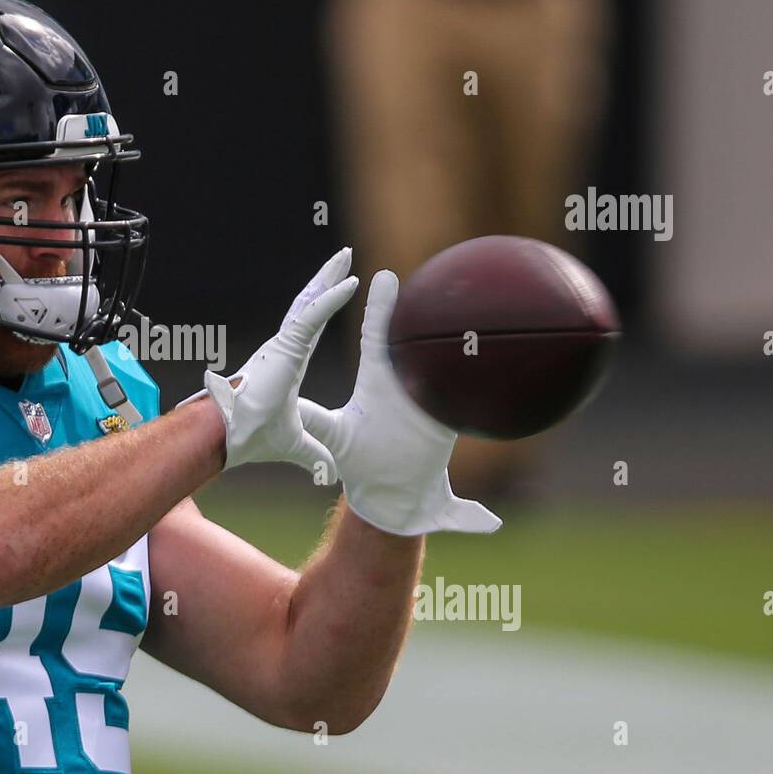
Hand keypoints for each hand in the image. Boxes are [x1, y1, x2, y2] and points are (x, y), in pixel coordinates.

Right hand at [181, 248, 357, 471]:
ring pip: (309, 302)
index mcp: (286, 362)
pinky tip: (349, 283)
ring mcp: (281, 344)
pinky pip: (311, 317)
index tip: (339, 286)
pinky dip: (331, 300)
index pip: (310, 326)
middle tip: (344, 257)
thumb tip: (327, 474)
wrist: (228, 437)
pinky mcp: (283, 347)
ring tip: (346, 257)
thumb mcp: (295, 443)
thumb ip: (313, 453)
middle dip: (327, 279)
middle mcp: (282, 347)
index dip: (324, 304)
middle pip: (309, 304)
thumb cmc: (250, 436)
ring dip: (329, 278)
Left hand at [298, 270, 501, 535]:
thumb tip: (290, 408)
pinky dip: (470, 374)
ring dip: (446, 336)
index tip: (384, 276)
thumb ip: (316, 420)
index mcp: (376, 381)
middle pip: (411, 339)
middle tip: (421, 272)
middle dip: (415, 307)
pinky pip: (461, 393)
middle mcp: (403, 383)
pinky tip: (482, 350)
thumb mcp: (336, 438)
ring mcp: (428, 398)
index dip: (382, 308)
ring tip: (457, 301)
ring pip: (438, 361)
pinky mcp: (448, 419)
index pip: (377, 336)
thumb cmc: (363, 466)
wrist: (394, 500)